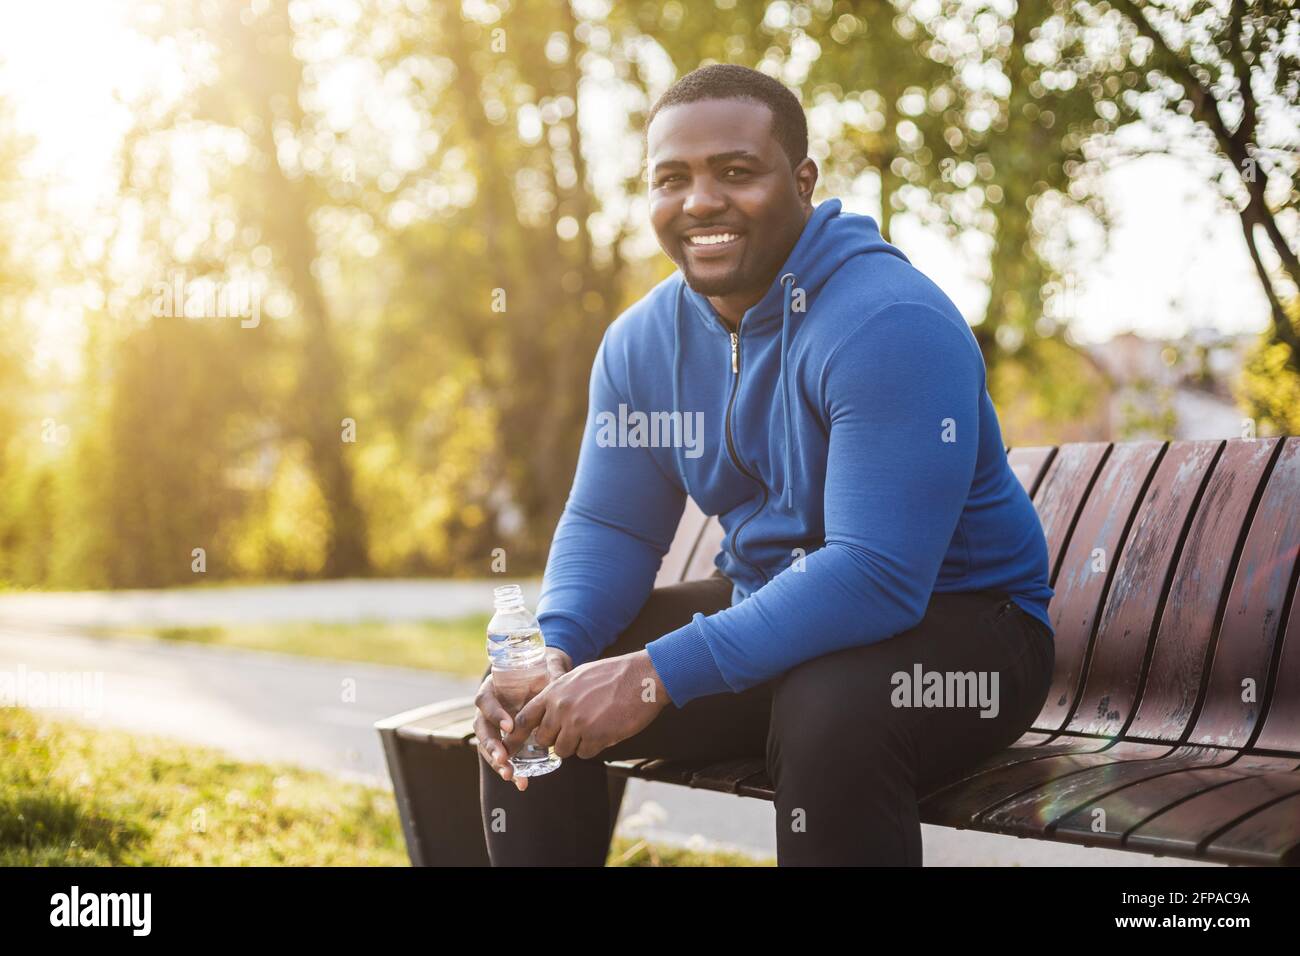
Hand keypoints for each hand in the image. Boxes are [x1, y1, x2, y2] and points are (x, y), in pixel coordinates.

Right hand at [475, 646, 570, 791]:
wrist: (545, 674)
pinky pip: (503, 755)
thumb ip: (551, 674)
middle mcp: (489, 708)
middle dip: (492, 746)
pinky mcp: (506, 739)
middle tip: (504, 758)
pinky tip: (521, 782)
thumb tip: (559, 682)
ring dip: (498, 763)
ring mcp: (495, 725)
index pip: (485, 700)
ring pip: (488, 746)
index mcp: (493, 688)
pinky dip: (511, 769)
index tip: (510, 726)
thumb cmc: (542, 668)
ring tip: (510, 776)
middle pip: (482, 728)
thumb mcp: (547, 667)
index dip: (494, 714)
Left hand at [501, 650, 669, 762]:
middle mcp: (561, 708)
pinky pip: (585, 754)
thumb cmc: (614, 674)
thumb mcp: (578, 676)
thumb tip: (550, 711)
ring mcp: (577, 724)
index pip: (524, 718)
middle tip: (573, 731)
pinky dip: (593, 747)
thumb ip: (560, 693)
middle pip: (544, 739)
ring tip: (593, 728)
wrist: (643, 677)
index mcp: (555, 691)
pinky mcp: (595, 737)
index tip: (511, 746)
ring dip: (576, 745)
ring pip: (563, 750)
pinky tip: (605, 731)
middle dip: (555, 739)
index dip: (516, 735)